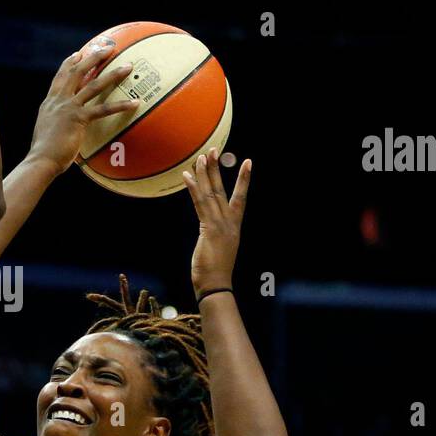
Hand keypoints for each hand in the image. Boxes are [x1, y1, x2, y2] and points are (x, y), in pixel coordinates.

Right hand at [25, 41, 138, 175]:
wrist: (41, 160)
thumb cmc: (44, 152)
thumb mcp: (46, 131)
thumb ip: (56, 123)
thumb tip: (63, 128)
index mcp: (50, 102)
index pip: (60, 76)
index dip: (69, 63)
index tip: (79, 53)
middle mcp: (59, 100)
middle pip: (77, 71)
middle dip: (93, 57)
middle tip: (107, 47)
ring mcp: (69, 108)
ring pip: (93, 85)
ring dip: (113, 74)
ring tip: (128, 66)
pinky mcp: (78, 119)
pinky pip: (103, 110)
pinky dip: (120, 105)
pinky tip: (134, 103)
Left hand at [182, 148, 250, 297]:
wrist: (216, 286)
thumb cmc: (215, 273)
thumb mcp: (217, 249)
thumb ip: (215, 236)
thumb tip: (209, 232)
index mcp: (233, 227)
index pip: (240, 198)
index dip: (244, 180)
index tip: (248, 162)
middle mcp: (229, 223)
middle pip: (222, 190)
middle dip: (217, 169)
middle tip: (213, 150)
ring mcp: (221, 225)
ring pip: (212, 193)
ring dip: (205, 173)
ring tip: (201, 156)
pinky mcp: (210, 229)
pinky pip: (201, 204)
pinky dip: (194, 188)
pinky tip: (187, 176)